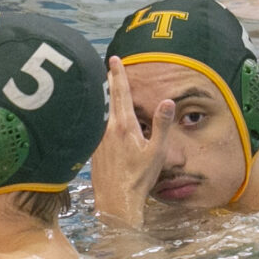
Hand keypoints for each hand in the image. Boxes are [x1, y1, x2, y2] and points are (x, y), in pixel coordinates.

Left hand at [91, 56, 172, 227]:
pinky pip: (94, 123)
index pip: (121, 93)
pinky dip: (98, 111)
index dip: (118, 74)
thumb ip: (162, 125)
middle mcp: (107, 128)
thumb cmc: (139, 178)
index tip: (114, 59)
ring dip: (103, 95)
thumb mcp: (157, 152)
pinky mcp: (91, 146)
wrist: (115, 200)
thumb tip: (167, 101)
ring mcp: (97, 137)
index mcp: (124, 126)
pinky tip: (98, 113)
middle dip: (108, 80)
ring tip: (103, 84)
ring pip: (100, 109)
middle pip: (107, 97)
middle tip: (106, 65)